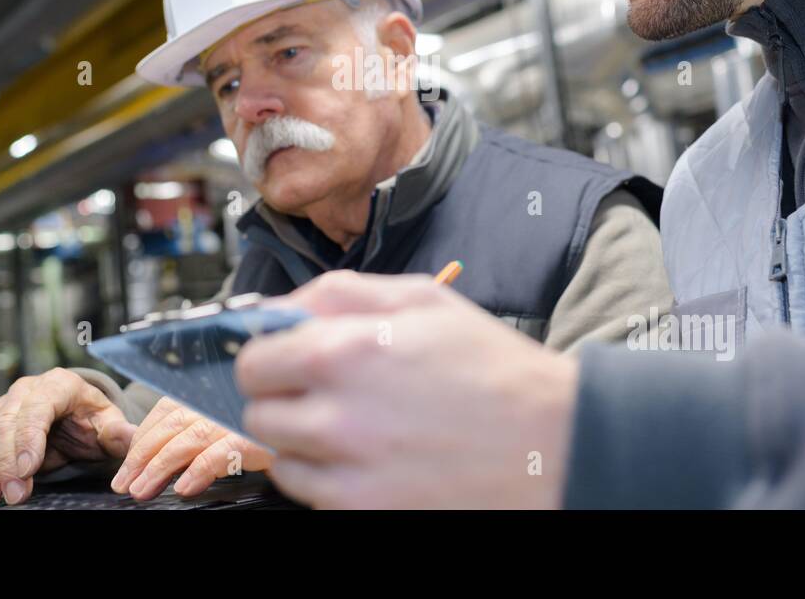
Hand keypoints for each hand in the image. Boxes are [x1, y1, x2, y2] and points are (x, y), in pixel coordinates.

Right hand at [0, 368, 135, 505]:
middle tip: (12, 495)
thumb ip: (118, 432)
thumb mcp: (109, 424)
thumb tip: (130, 436)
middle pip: (5, 422)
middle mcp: (25, 391)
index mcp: (59, 385)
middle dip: (5, 461)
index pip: (38, 406)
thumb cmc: (90, 420)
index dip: (29, 437)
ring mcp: (1, 406)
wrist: (74, 418)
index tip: (28, 469)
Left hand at [111, 398, 273, 499]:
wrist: (326, 417)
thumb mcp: (234, 408)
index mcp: (215, 386)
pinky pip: (221, 453)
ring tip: (141, 490)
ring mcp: (239, 414)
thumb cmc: (279, 412)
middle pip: (172, 422)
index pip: (168, 404)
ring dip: (159, 467)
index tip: (129, 458)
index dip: (143, 433)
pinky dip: (199, 470)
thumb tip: (152, 435)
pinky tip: (185, 487)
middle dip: (142, 455)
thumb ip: (203, 414)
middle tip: (124, 482)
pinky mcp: (258, 436)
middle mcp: (224, 396)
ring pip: (188, 439)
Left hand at [236, 271, 578, 508]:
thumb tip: (277, 308)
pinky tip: (365, 455)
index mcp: (346, 350)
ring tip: (351, 423)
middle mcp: (338, 414)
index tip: (283, 355)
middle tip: (319, 389)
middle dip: (280, 394)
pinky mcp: (363, 510)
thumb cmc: (491, 368)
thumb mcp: (421, 300)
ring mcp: (349, 471)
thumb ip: (339, 293)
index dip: (266, 352)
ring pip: (277, 455)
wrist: (552, 442)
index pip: (252, 357)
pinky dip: (324, 476)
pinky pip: (308, 494)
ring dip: (299, 438)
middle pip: (257, 409)